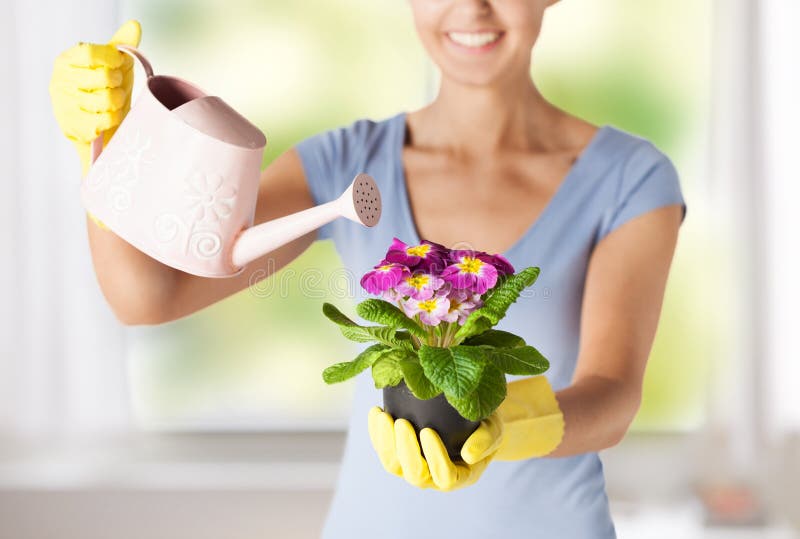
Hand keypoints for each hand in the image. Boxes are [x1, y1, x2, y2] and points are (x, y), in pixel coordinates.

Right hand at [49, 19, 141, 176]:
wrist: (92, 124)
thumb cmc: (100, 89)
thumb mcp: (110, 65)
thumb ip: (120, 45)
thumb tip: (134, 27)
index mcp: (67, 61)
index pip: (90, 53)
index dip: (111, 58)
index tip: (119, 63)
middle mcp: (61, 81)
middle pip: (103, 77)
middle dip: (118, 83)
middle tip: (116, 85)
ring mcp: (65, 105)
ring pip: (107, 100)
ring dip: (118, 102)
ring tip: (115, 101)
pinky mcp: (74, 126)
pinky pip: (105, 120)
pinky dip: (114, 118)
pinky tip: (110, 115)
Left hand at [367, 376, 564, 490]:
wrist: (471, 419)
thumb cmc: (485, 424)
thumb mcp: (494, 429)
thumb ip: (486, 441)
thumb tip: (468, 454)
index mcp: (459, 476)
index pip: (445, 476)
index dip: (435, 457)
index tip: (428, 431)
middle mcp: (433, 477)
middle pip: (414, 474)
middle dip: (405, 450)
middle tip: (401, 422)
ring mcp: (414, 466)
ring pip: (393, 465)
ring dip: (385, 442)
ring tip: (383, 416)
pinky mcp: (400, 453)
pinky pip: (383, 449)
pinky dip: (377, 433)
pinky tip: (376, 411)